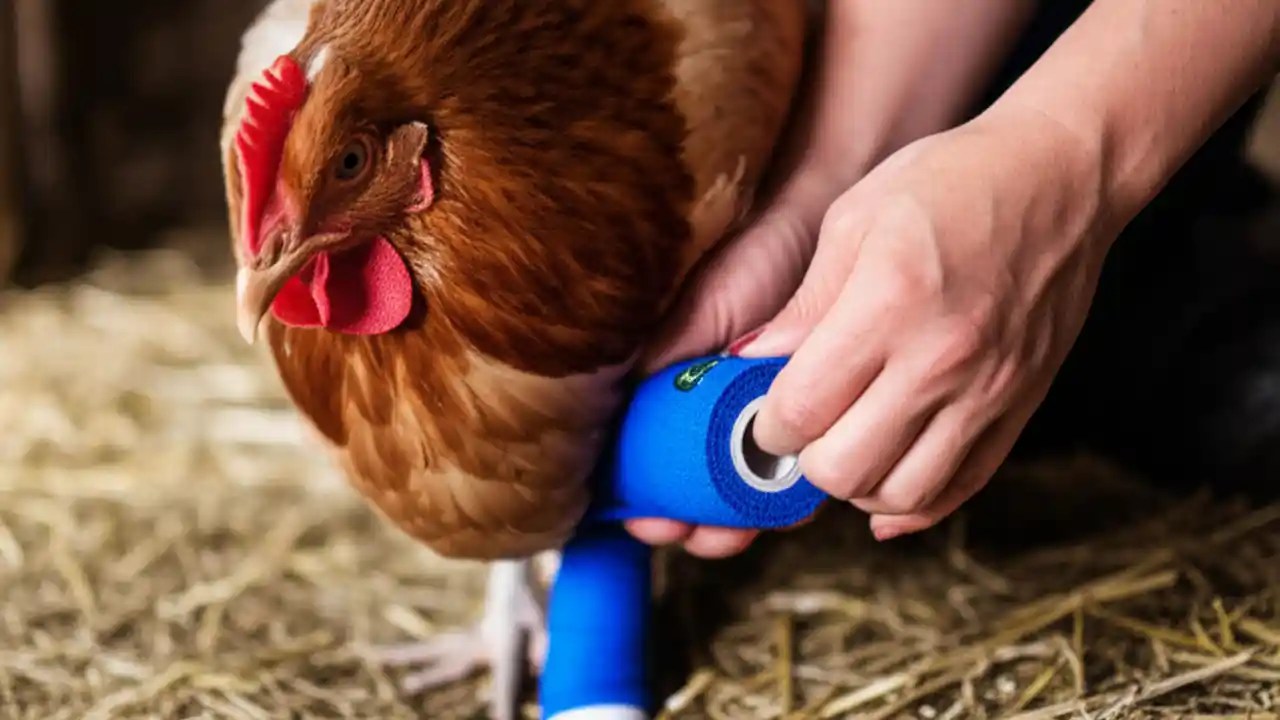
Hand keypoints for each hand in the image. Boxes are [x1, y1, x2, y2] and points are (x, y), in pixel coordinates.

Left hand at [629, 105, 1116, 554]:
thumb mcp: (854, 218)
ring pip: (900, 496)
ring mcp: (989, 392)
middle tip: (803, 429)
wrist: (1061, 176)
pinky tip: (886, 479)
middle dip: (804, 460)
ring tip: (846, 445)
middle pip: (843, 469)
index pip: (801, 409)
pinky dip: (913, 502)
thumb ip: (803, 304)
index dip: (766, 421)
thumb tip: (751, 365)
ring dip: (857, 485)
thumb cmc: (950, 183)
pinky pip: (960, 490)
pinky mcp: (1021, 408)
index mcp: (889, 302)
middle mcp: (941, 359)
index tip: (765, 407)